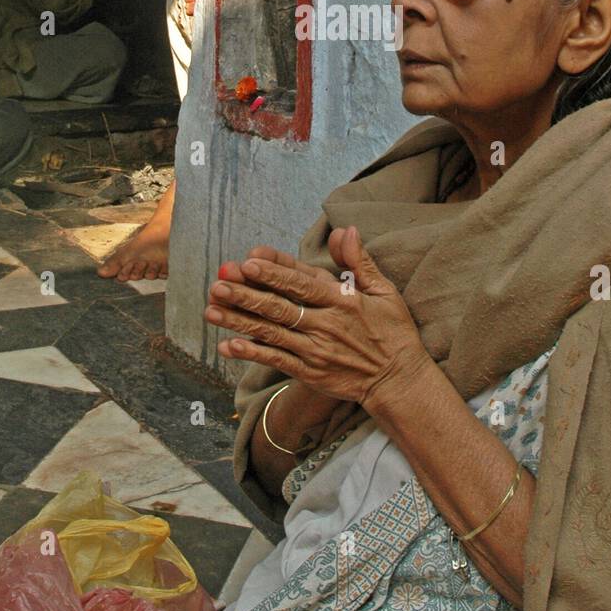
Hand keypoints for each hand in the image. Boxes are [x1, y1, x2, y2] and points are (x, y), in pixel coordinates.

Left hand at [205, 227, 431, 409]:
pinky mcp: (310, 372)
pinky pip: (275, 361)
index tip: (248, 261)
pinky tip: (227, 345)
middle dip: (246, 294)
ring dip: (239, 321)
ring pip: (271, 333)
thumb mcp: (385, 291)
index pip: (302, 284)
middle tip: (218, 283)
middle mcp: (325, 325)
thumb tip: (346, 230)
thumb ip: (359, 261)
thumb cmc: (393, 331)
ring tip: (211, 309)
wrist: (399, 380)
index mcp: (342, 302)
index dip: (274, 273)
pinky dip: (251, 353)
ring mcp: (315, 351)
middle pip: (279, 307)